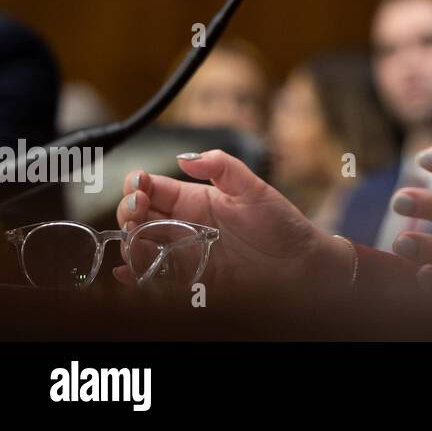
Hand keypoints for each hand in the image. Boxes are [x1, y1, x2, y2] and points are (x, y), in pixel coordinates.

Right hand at [113, 150, 352, 295]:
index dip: (138, 185)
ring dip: (130, 241)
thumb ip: (223, 167)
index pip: (153, 189)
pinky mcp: (187, 280)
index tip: (139, 185)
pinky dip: (135, 277)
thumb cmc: (280, 224)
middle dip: (129, 210)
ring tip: (135, 237)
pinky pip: (153, 279)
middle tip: (137, 209)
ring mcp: (182, 254)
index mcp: (193, 200)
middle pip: (138, 217)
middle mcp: (182, 227)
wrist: (298, 264)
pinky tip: (129, 272)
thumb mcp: (254, 189)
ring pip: (140, 247)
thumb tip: (185, 157)